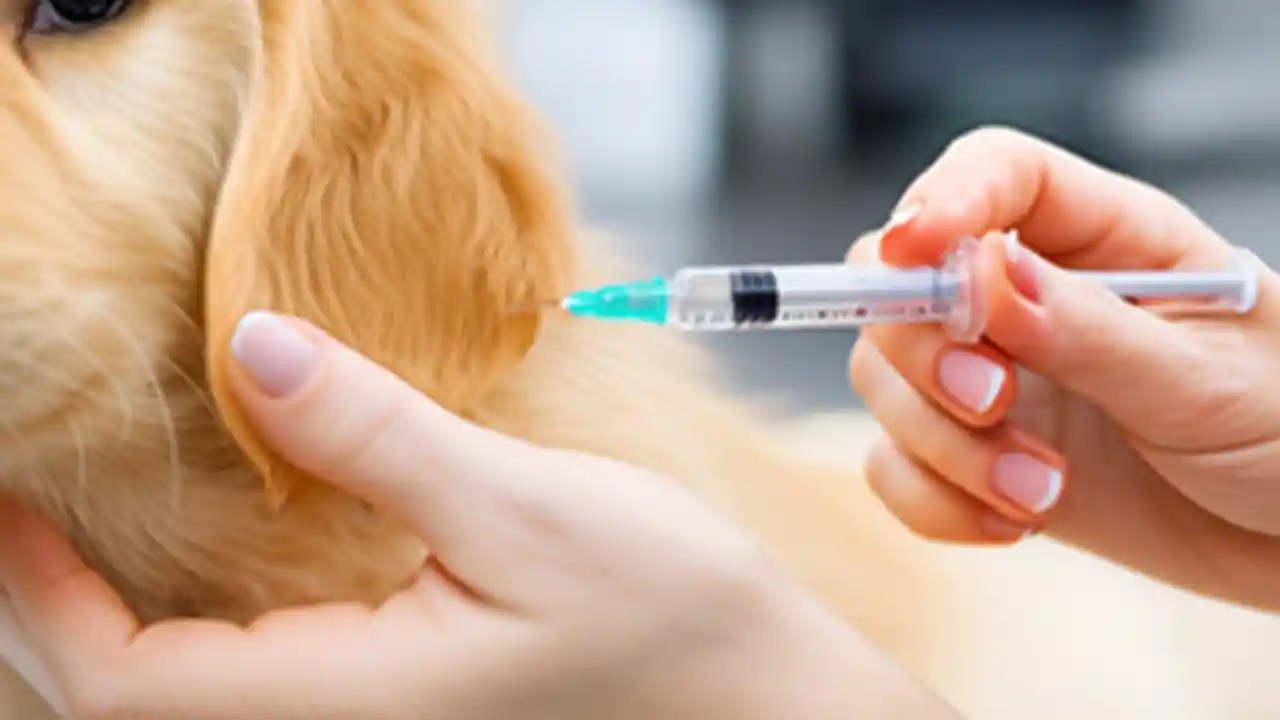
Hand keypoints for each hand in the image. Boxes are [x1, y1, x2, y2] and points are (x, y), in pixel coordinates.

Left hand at [0, 312, 950, 719]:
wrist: (763, 704)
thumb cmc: (671, 622)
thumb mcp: (522, 509)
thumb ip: (378, 439)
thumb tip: (256, 350)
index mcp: (343, 706)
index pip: (119, 680)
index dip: (35, 588)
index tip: (14, 485)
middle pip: (133, 703)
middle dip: (57, 607)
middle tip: (39, 495)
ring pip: (195, 699)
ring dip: (120, 619)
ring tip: (98, 524)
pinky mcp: (402, 716)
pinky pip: (258, 688)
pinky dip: (202, 627)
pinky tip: (220, 562)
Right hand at [849, 127, 1279, 609]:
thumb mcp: (1207, 381)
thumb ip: (1093, 331)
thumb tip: (981, 272)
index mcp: (1105, 239)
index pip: (997, 174)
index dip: (944, 198)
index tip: (915, 252)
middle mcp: (1028, 296)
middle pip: (901, 278)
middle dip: (923, 346)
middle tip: (992, 402)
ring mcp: (992, 377)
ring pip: (884, 377)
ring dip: (941, 444)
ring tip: (1039, 493)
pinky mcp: (970, 456)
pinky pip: (894, 464)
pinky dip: (932, 499)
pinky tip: (1011, 523)